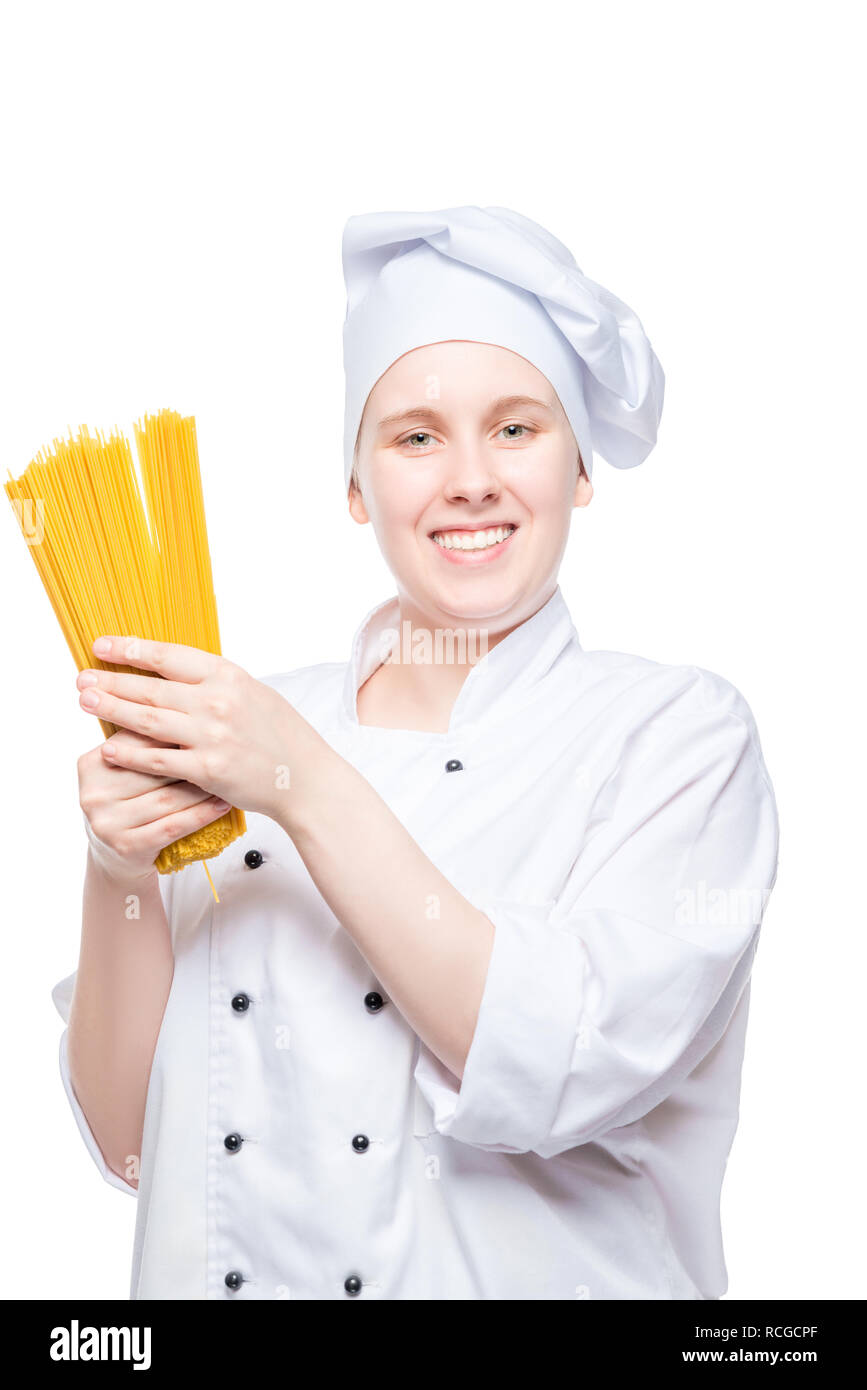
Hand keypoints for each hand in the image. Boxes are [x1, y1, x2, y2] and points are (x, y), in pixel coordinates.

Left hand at [76, 635, 311, 820]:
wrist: (305, 777)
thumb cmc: (281, 734)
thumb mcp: (252, 692)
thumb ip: (213, 682)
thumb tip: (170, 670)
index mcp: (228, 676)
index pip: (168, 656)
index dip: (130, 649)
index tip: (102, 645)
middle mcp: (217, 702)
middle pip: (151, 688)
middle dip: (111, 680)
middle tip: (82, 677)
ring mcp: (211, 737)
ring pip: (147, 720)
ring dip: (112, 709)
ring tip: (85, 700)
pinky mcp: (207, 770)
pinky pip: (157, 759)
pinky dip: (130, 753)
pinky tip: (108, 747)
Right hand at [78, 730, 231, 883]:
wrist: (116, 858)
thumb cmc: (130, 802)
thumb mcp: (124, 770)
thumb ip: (142, 742)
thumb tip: (184, 700)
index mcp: (91, 764)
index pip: (136, 740)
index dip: (172, 729)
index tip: (206, 720)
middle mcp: (94, 792)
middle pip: (152, 769)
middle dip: (191, 758)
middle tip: (225, 745)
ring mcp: (107, 822)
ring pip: (166, 798)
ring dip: (203, 787)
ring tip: (229, 776)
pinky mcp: (126, 847)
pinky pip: (172, 826)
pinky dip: (201, 814)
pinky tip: (222, 804)